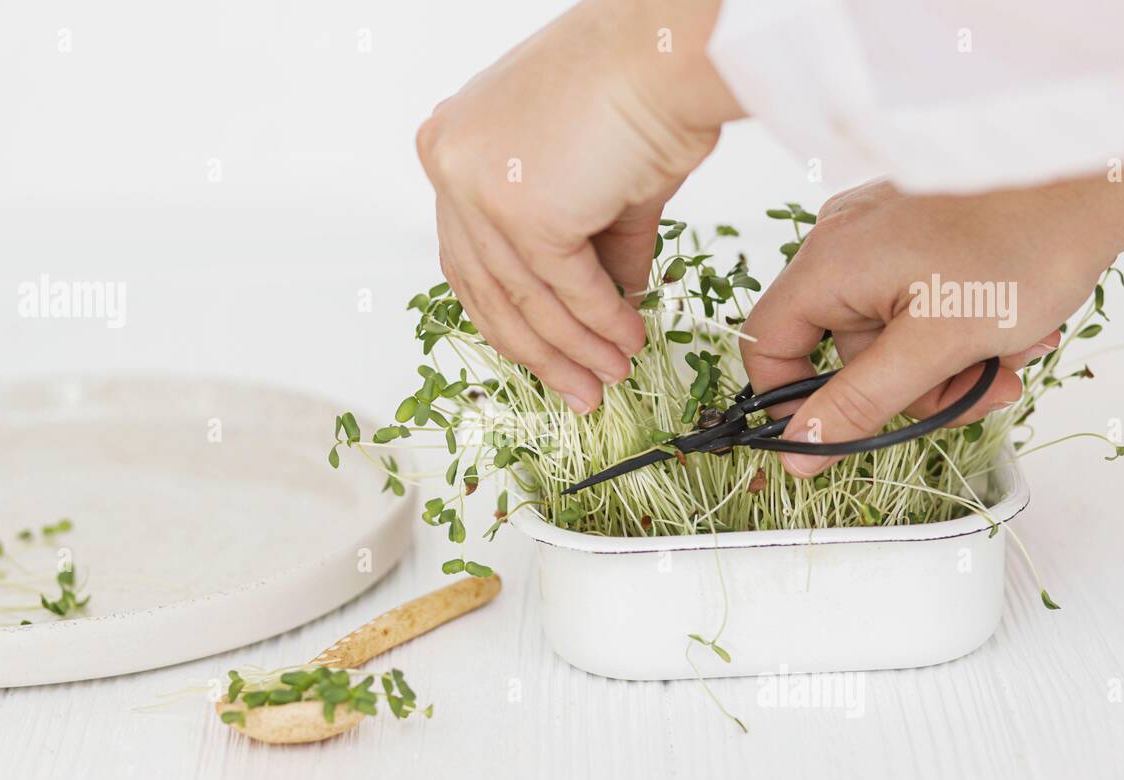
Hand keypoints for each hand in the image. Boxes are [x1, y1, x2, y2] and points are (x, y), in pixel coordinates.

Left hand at [416, 0, 740, 412]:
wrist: (671, 48)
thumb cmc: (640, 85)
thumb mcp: (591, 178)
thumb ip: (587, 246)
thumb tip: (607, 305)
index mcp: (456, 147)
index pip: (471, 255)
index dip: (511, 315)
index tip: (546, 352)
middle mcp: (452, 164)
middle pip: (487, 287)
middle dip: (539, 349)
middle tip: (578, 387)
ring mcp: (479, 187)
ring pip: (525, 298)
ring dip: (574, 347)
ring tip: (610, 375)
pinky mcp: (522, 210)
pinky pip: (564, 290)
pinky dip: (599, 323)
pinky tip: (627, 340)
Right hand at [741, 172, 1123, 476]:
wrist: (1101, 177)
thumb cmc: (1026, 243)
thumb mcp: (934, 346)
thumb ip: (858, 403)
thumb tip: (799, 449)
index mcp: (828, 262)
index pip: (766, 343)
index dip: (793, 400)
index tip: (842, 432)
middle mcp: (842, 239)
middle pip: (844, 349)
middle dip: (912, 385)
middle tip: (975, 391)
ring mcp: (881, 230)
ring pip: (889, 331)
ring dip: (947, 361)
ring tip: (1010, 354)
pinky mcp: (917, 228)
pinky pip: (915, 301)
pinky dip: (956, 325)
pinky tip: (1008, 325)